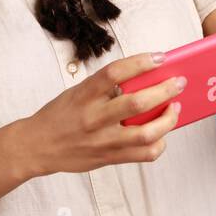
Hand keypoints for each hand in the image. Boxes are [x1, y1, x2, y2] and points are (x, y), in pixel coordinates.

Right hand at [14, 52, 186, 177]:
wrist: (37, 146)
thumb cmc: (60, 116)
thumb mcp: (78, 93)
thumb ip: (105, 88)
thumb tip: (142, 79)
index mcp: (85, 95)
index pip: (115, 73)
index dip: (140, 62)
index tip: (160, 57)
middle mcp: (94, 117)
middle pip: (137, 103)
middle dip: (164, 91)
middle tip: (178, 83)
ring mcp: (103, 140)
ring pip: (146, 133)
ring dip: (168, 120)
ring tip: (175, 109)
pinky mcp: (109, 158)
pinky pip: (143, 155)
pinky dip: (159, 144)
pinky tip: (161, 135)